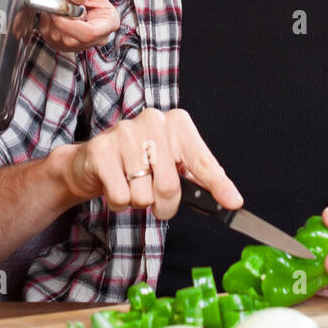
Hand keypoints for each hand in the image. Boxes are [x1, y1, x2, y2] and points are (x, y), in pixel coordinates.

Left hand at [39, 0, 120, 52]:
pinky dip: (47, 28)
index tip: (57, 13)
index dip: (69, 25)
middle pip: (73, 40)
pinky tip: (52, 15)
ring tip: (56, 8)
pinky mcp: (69, 44)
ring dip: (51, 24)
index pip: (90, 33)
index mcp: (109, 21)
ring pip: (60, 42)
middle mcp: (99, 35)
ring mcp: (84, 42)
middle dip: (59, 23)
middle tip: (57, 5)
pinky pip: (52, 42)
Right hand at [57, 108, 242, 221]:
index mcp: (177, 124)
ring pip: (143, 195)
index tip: (234, 203)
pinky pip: (120, 196)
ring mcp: (125, 133)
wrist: (94, 160)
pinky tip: (115, 185)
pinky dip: (119, 203)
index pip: (202, 160)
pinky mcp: (101, 150)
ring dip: (138, 202)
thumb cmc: (140, 163)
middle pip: (170, 186)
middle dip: (164, 206)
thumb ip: (200, 178)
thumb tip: (231, 200)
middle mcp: (153, 121)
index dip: (219, 185)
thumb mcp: (173, 164)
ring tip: (130, 184)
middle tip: (156, 202)